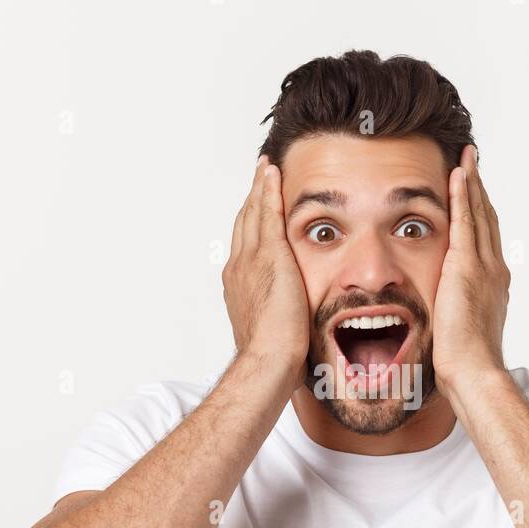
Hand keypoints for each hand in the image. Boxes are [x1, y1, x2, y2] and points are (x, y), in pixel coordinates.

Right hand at [222, 156, 308, 386]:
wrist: (268, 359)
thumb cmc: (273, 358)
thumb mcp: (272, 332)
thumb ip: (278, 318)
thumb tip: (290, 326)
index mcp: (239, 285)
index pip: (245, 246)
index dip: (249, 225)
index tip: (254, 210)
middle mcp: (238, 267)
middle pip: (243, 223)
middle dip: (251, 200)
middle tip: (257, 178)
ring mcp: (251, 259)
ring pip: (253, 213)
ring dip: (258, 188)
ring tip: (264, 168)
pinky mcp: (270, 255)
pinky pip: (267, 213)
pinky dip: (268, 191)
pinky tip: (272, 174)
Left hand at [432, 144, 510, 400]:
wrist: (475, 371)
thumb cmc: (467, 363)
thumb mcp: (464, 331)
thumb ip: (458, 313)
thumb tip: (447, 314)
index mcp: (494, 285)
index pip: (487, 240)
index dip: (482, 214)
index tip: (476, 194)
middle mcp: (495, 270)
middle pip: (487, 219)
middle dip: (480, 191)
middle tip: (474, 163)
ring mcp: (484, 266)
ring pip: (479, 214)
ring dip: (472, 183)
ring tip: (467, 158)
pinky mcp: (468, 266)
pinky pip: (466, 220)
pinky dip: (464, 195)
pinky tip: (459, 174)